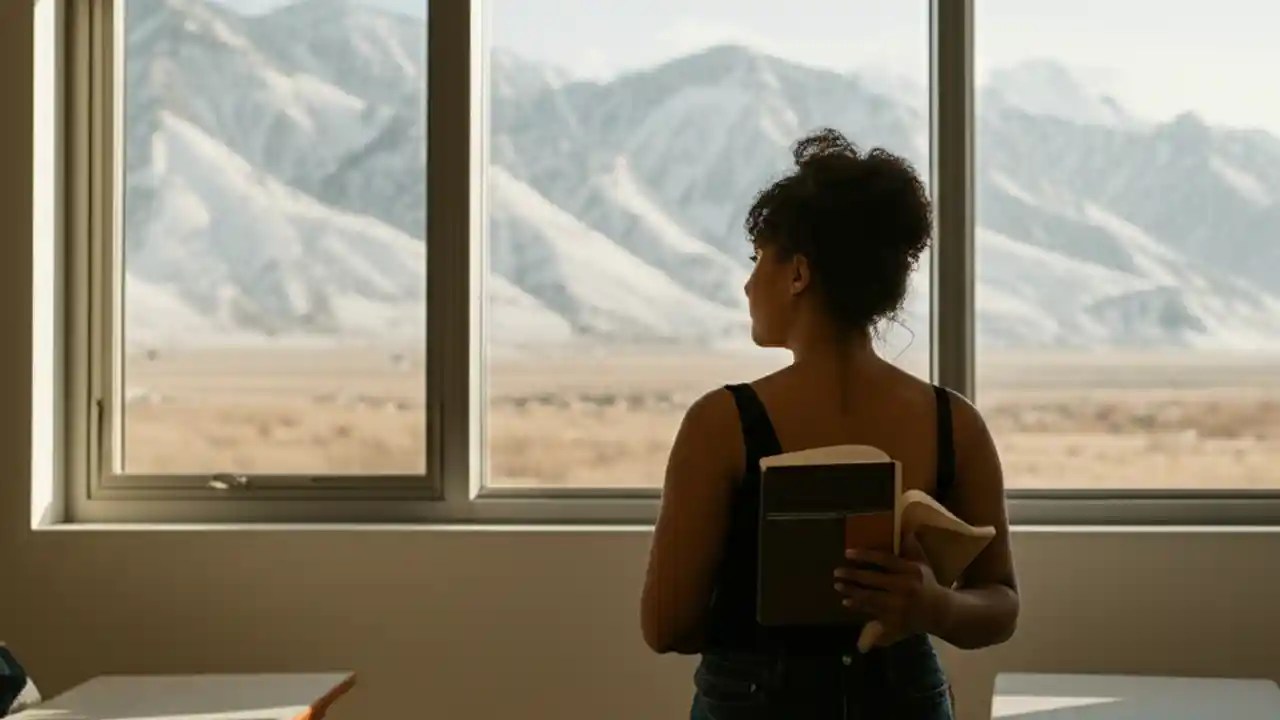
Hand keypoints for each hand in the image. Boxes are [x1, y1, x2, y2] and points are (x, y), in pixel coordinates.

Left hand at [833, 533, 950, 645]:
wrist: (939, 613)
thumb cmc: (926, 584)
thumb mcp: (922, 563)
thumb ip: (911, 547)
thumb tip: (904, 529)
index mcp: (910, 571)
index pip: (884, 560)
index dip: (865, 555)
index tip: (847, 552)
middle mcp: (904, 588)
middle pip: (873, 580)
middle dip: (852, 575)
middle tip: (837, 571)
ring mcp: (898, 607)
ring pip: (870, 598)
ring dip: (851, 591)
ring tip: (838, 585)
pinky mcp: (894, 621)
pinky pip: (872, 613)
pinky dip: (858, 607)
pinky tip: (847, 602)